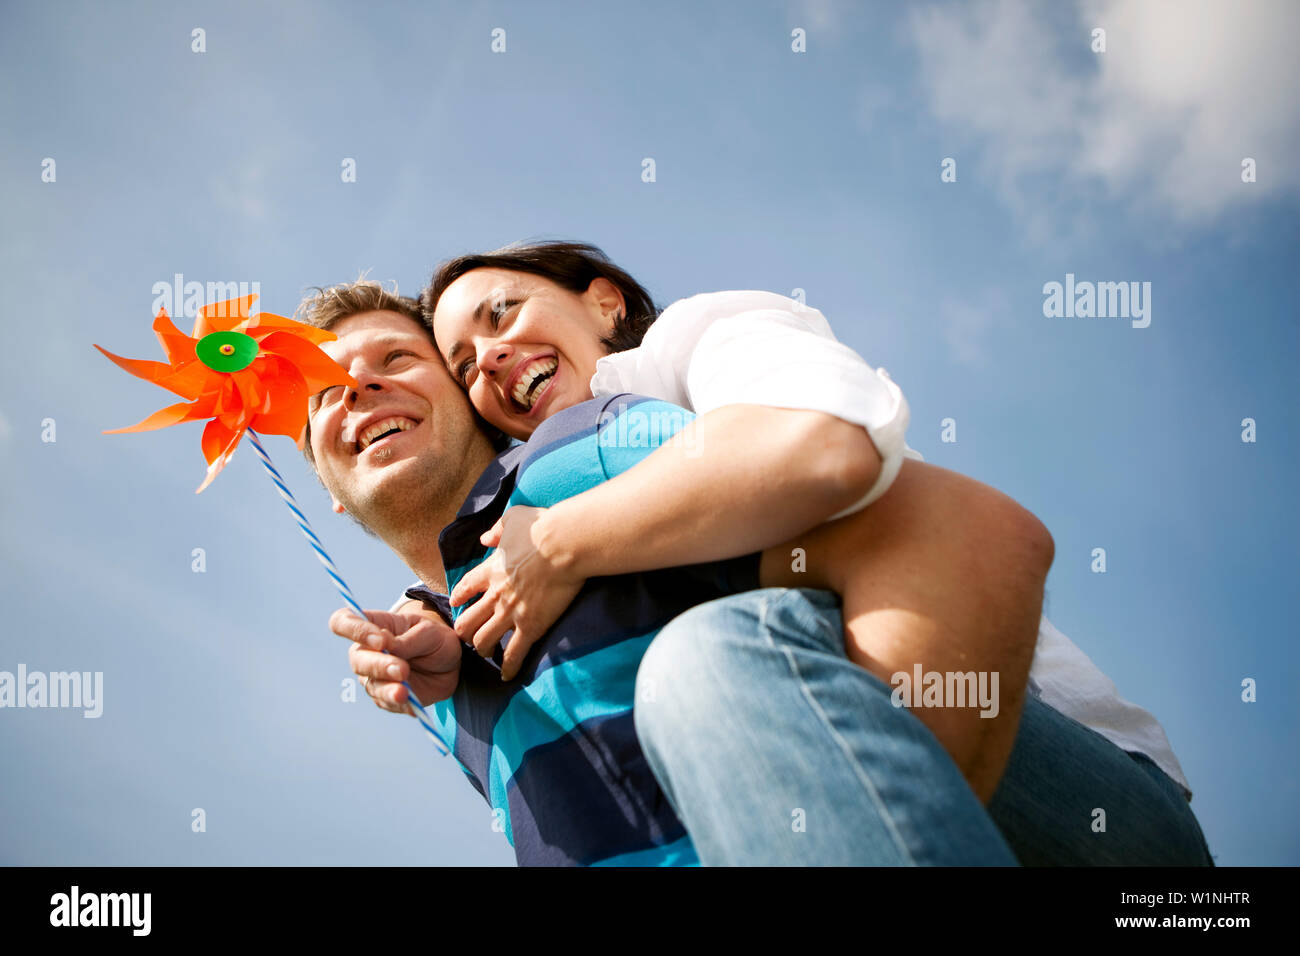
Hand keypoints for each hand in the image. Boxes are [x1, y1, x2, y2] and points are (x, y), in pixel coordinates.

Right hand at [330, 603, 461, 714]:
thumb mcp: (429, 633)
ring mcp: (374, 677)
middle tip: (402, 670)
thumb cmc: (435, 640)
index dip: (354, 630)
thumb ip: (408, 640)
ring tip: (404, 692)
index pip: (343, 622)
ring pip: (371, 685)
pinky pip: (388, 703)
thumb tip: (385, 646)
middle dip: (379, 665)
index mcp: (374, 626)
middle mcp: (367, 652)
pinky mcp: (386, 697)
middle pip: (357, 659)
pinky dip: (400, 704)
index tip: (381, 641)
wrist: (450, 664)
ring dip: (387, 689)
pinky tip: (412, 704)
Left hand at [448, 505, 585, 680]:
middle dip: (465, 630)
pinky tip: (507, 676)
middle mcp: (495, 594)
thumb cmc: (543, 527)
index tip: (458, 603)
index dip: (459, 597)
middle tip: (469, 635)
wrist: (564, 544)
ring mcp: (511, 613)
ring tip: (487, 654)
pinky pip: (514, 653)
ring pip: (484, 640)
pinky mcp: (530, 626)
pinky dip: (508, 667)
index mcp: (491, 569)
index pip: (465, 588)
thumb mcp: (513, 518)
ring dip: (483, 648)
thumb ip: (497, 529)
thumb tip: (485, 538)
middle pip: (466, 621)